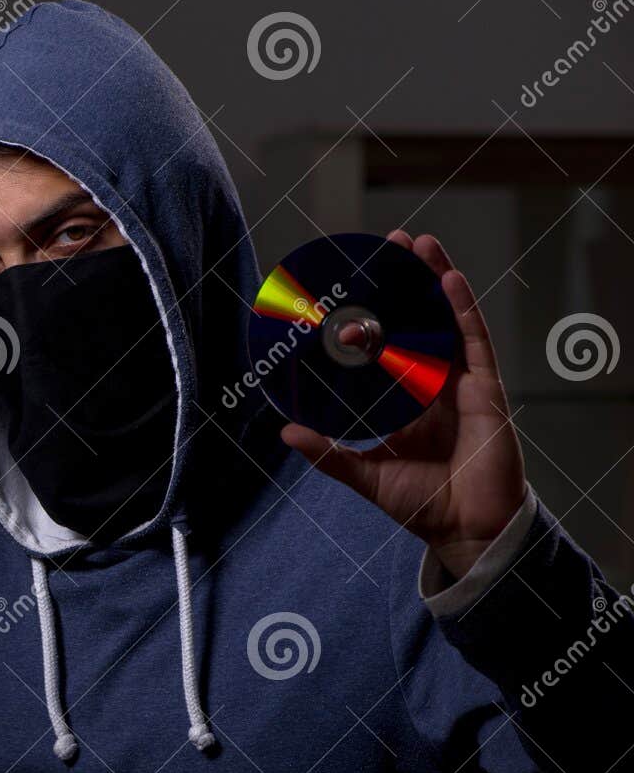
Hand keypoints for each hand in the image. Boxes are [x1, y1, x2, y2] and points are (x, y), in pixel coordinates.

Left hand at [281, 231, 527, 580]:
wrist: (465, 530)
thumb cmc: (422, 503)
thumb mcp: (364, 474)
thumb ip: (327, 453)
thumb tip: (286, 431)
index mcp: (404, 398)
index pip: (384, 345)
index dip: (370, 314)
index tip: (350, 284)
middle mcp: (432, 383)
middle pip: (416, 320)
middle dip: (402, 281)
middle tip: (386, 243)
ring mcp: (460, 382)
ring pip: (446, 319)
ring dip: (432, 279)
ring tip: (417, 243)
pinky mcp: (486, 389)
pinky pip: (475, 340)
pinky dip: (462, 308)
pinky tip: (448, 279)